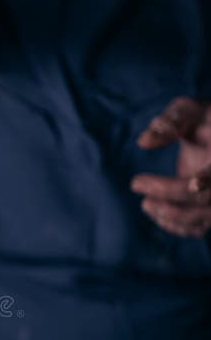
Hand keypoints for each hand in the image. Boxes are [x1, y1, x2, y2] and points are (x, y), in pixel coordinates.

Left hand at [131, 97, 210, 237]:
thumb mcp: (191, 111)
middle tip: (136, 187)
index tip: (145, 182)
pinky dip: (176, 226)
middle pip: (203, 202)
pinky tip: (156, 213)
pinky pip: (198, 228)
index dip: (184, 184)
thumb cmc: (205, 121)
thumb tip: (143, 142)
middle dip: (168, 198)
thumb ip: (171, 121)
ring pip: (202, 221)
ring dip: (170, 217)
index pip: (209, 177)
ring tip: (146, 204)